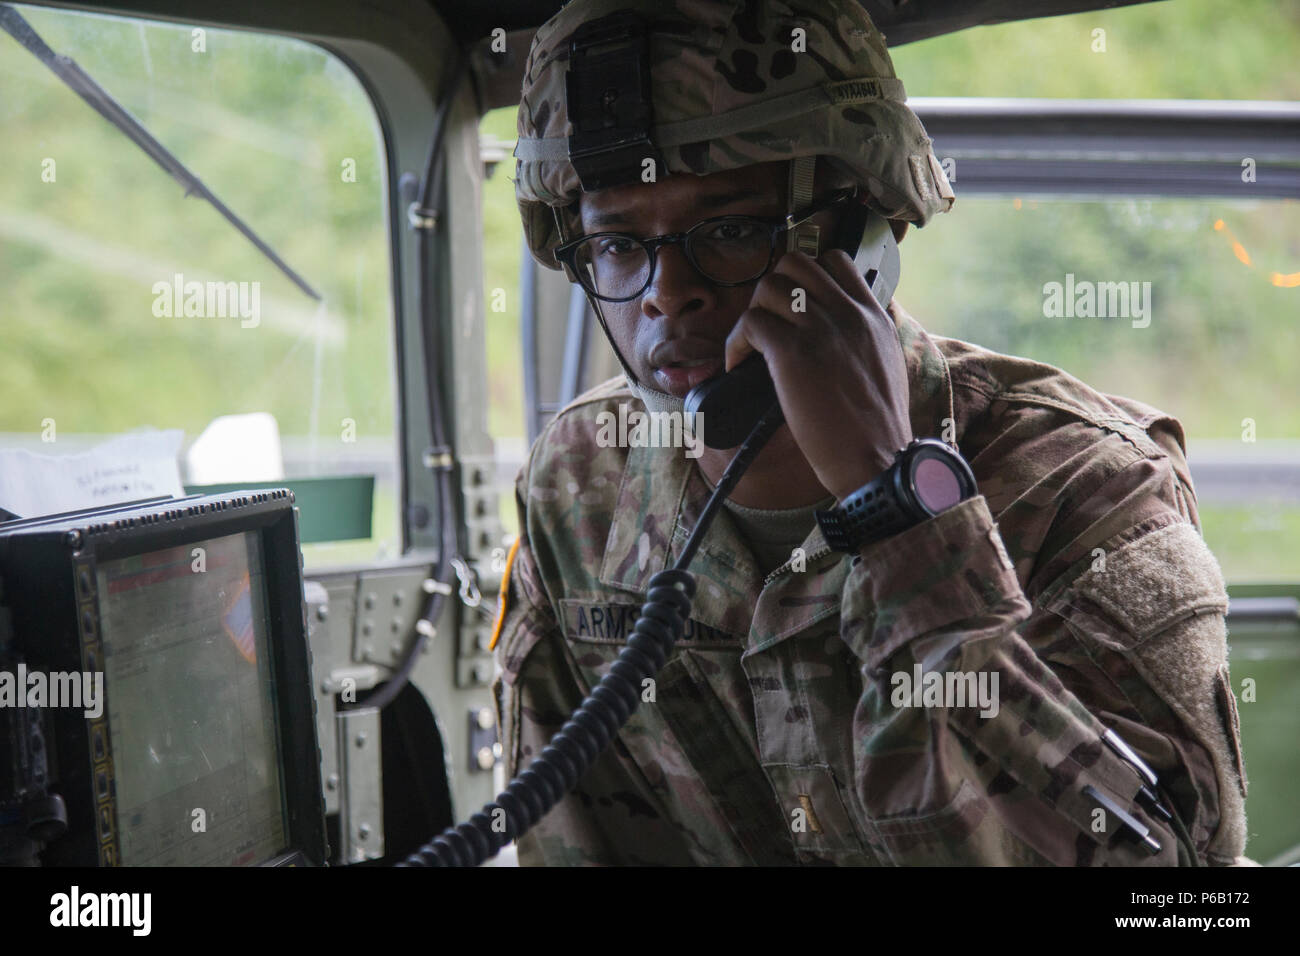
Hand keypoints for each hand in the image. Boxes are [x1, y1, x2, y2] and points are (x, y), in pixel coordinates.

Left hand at [724, 249, 912, 500]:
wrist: (877, 459)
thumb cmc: (876, 427)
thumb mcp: (885, 365)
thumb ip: (862, 337)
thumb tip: (833, 333)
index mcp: (872, 315)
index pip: (835, 260)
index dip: (805, 276)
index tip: (792, 305)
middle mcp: (849, 314)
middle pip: (795, 263)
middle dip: (773, 290)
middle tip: (768, 324)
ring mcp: (821, 330)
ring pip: (769, 287)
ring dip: (753, 315)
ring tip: (752, 347)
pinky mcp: (794, 353)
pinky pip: (750, 323)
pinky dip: (736, 343)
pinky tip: (738, 365)